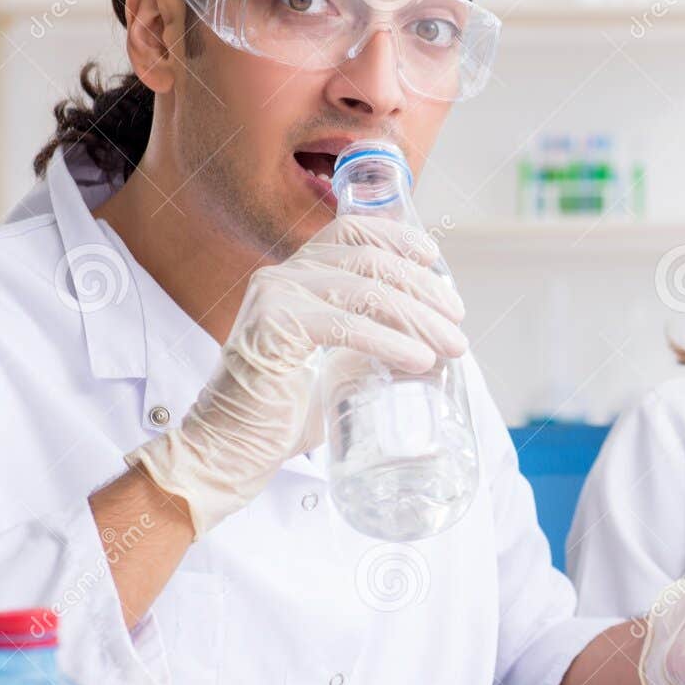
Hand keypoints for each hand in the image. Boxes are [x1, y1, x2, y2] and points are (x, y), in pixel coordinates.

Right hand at [126, 216, 466, 535]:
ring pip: (365, 290)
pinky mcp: (272, 329)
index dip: (397, 238)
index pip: (350, 233)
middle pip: (369, 260)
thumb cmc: (281, 415)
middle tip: (457, 320)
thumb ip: (368, 344)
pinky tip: (419, 359)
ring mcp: (274, 298)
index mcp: (294, 277)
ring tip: (452, 346)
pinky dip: (389, 341)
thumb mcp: (334, 365)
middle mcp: (281, 277)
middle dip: (423, 288)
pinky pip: (345, 325)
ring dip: (417, 316)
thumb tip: (434, 346)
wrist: (227, 451)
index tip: (434, 259)